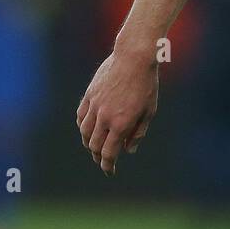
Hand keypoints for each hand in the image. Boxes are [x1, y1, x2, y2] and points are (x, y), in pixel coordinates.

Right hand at [76, 46, 158, 175]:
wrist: (134, 57)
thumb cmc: (146, 84)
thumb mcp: (149, 110)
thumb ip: (138, 133)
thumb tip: (128, 151)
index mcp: (121, 124)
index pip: (109, 153)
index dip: (108, 165)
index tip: (110, 171)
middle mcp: (104, 117)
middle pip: (95, 146)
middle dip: (98, 157)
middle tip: (103, 160)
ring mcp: (95, 106)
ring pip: (85, 133)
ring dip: (89, 143)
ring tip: (95, 147)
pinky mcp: (89, 95)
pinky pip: (80, 117)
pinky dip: (82, 127)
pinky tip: (88, 129)